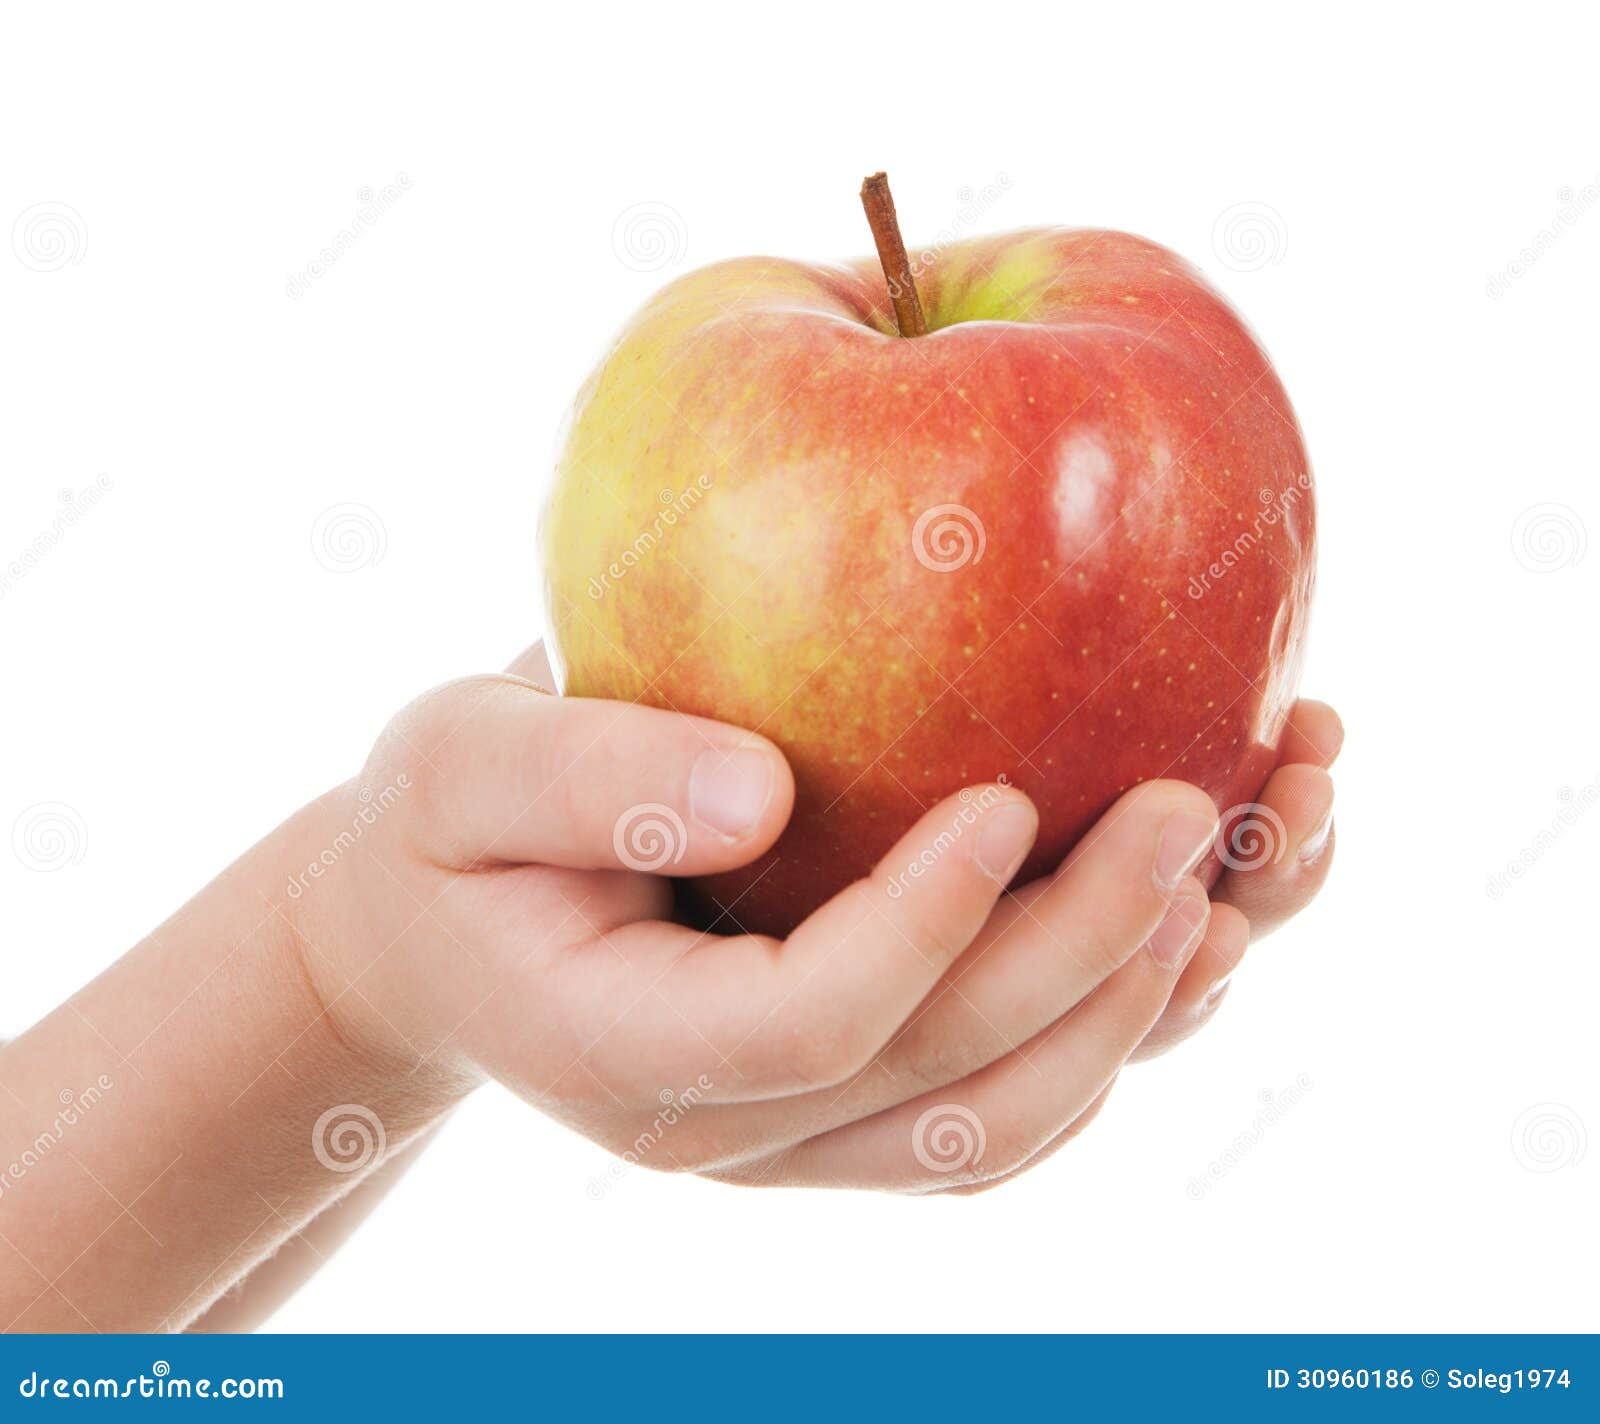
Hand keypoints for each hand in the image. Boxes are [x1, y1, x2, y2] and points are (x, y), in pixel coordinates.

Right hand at [292, 648, 1334, 1194]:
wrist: (445, 926)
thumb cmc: (446, 829)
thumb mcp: (460, 765)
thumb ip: (584, 776)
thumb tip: (758, 789)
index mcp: (627, 1048)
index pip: (805, 1023)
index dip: (919, 928)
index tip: (1008, 798)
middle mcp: (732, 1129)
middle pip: (948, 1082)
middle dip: (1088, 955)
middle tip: (1195, 809)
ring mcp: (805, 1136)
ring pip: (1011, 1121)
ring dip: (1149, 1010)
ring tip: (1258, 869)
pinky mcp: (859, 1104)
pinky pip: (1016, 1103)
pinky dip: (1126, 1027)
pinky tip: (1205, 920)